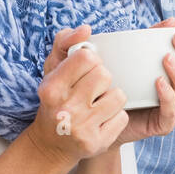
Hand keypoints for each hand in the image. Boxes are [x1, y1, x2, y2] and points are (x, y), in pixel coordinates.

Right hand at [25, 25, 128, 165]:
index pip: (86, 57)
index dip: (91, 61)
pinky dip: (116, 117)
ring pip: (118, 96)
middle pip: (105, 75)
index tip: (84, 70)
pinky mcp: (97, 143)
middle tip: (92, 89)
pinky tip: (102, 120)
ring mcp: (82, 129)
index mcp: (52, 88)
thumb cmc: (55, 98)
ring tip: (98, 104)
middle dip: (103, 78)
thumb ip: (65, 42)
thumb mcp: (52, 69)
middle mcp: (65, 109)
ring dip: (112, 97)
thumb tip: (86, 30)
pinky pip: (122, 117)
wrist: (51, 143)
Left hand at [113, 17, 174, 146]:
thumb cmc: (120, 87)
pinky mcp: (162, 125)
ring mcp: (174, 109)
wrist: (103, 120)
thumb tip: (169, 20)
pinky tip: (159, 82)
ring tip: (167, 58)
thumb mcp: (131, 60)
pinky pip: (170, 111)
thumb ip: (148, 41)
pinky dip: (167, 96)